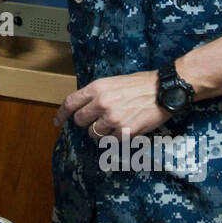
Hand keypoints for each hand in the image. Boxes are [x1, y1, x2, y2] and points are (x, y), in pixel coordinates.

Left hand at [55, 70, 170, 138]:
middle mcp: (101, 103)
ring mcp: (113, 119)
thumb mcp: (112, 82)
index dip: (61, 114)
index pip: (70, 103)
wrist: (163, 90)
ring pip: (94, 134)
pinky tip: (124, 128)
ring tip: (113, 123)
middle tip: (96, 120)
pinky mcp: (125, 131)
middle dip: (85, 123)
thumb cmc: (140, 84)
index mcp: (97, 88)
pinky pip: (111, 141)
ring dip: (100, 132)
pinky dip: (115, 138)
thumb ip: (95, 94)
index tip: (58, 122)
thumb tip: (82, 107)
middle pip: (79, 121)